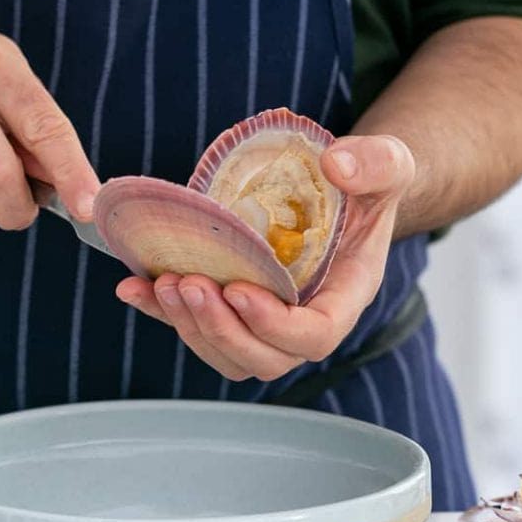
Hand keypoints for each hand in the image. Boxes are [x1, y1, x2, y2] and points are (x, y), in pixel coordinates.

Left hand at [115, 135, 415, 380]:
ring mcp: (266, 321)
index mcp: (346, 295)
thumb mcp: (389, 164)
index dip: (274, 325)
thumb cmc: (370, 183)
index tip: (239, 290)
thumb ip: (375, 163)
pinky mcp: (231, 307)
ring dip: (190, 327)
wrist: (345, 192)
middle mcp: (306, 320)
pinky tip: (133, 287)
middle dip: (222, 329)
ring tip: (165, 282)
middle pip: (264, 358)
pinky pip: (195, 326)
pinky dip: (161, 312)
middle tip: (191, 284)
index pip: (315, 335)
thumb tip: (338, 166)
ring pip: (227, 354)